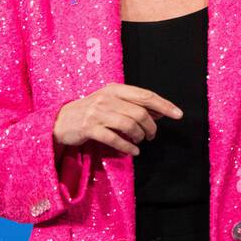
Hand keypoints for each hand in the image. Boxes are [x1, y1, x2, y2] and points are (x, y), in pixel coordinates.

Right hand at [52, 83, 181, 156]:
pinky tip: (133, 151)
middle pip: (140, 112)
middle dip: (151, 126)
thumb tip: (161, 112)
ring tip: (141, 141)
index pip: (146, 95)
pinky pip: (115, 139)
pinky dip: (128, 147)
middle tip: (152, 135)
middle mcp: (107, 98)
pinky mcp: (89, 128)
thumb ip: (134, 105)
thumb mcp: (112, 103)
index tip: (178, 114)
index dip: (164, 105)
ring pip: (129, 125)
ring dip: (140, 136)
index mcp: (115, 89)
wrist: (61, 120)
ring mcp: (97, 113)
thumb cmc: (91, 111)